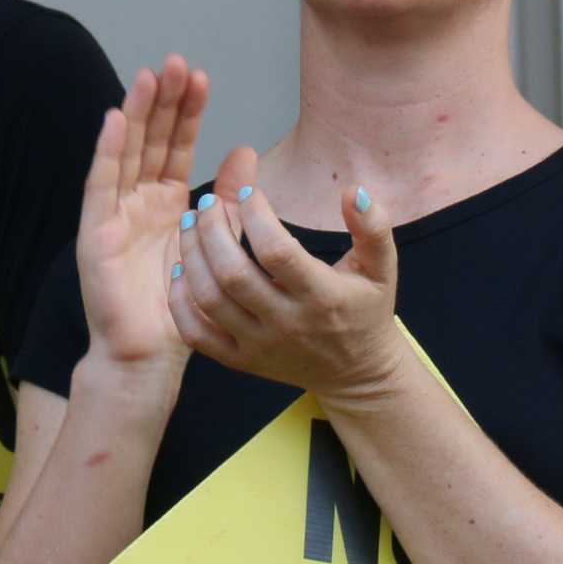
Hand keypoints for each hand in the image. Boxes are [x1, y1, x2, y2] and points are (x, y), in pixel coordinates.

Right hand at [77, 59, 209, 375]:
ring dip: (134, 114)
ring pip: (124, 154)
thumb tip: (246, 151)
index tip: (201, 77)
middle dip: (161, 101)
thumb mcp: (213, 244)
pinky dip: (106, 153)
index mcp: (164, 205)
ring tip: (149, 76)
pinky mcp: (94, 235)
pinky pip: (100, 187)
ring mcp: (112, 216)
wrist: (147, 357)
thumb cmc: (178, 307)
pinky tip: (114, 120)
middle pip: (148, 141)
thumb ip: (226, 199)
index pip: (174, 147)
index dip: (185, 112)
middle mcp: (135, 203)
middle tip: (175, 62)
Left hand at [171, 151, 400, 401]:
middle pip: (233, 274)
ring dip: (191, 257)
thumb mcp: (382, 268)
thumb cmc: (366, 311)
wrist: (356, 373)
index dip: (256, 217)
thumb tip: (352, 191)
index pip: (277, 252)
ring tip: (189, 223)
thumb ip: (373, 227)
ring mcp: (259, 345)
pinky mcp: (240, 361)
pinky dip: (180, 303)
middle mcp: (287, 323)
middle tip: (208, 202)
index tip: (249, 192)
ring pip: (209, 299)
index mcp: (322, 296)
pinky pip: (197, 334)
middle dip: (212, 231)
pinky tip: (180, 270)